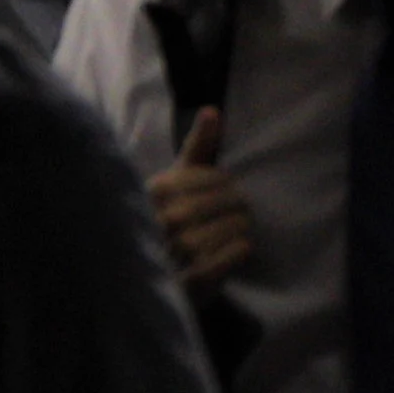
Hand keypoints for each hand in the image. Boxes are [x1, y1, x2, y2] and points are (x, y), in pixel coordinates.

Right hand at [150, 107, 252, 290]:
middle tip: (243, 208)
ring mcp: (173, 252)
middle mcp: (161, 220)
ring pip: (228, 230)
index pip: (213, 178)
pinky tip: (240, 247)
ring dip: (241, 227)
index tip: (227, 189)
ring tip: (240, 226)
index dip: (227, 183)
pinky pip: (228, 258)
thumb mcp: (177, 177)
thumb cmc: (168, 213)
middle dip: (238, 204)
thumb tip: (213, 111)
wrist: (150, 268)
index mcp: (156, 190)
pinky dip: (238, 251)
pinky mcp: (188, 281)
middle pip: (224, 203)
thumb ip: (198, 145)